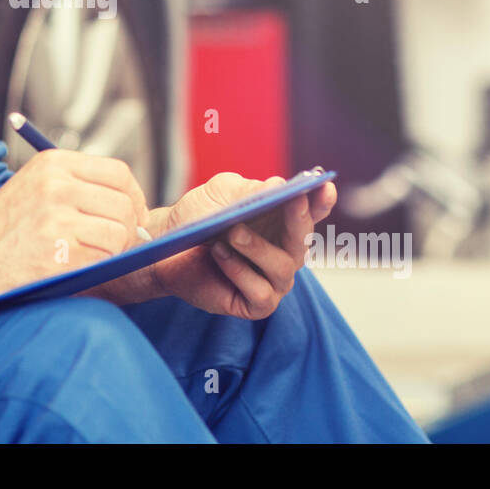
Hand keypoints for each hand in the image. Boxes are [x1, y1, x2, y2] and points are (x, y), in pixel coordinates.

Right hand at [0, 149, 150, 298]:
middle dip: (129, 227)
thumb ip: (76, 185)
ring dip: (114, 250)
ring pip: (118, 232)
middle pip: (123, 204)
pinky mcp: (57, 253)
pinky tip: (78, 267)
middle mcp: (55, 186)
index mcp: (53, 164)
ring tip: (94, 255)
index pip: (118, 172)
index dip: (134, 196)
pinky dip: (99, 266)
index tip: (133, 213)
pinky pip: (102, 258)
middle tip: (119, 243)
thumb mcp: (34, 187)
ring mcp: (56, 219)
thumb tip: (130, 201)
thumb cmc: (1, 229)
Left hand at [140, 171, 336, 318]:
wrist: (166, 248)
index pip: (312, 212)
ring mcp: (274, 280)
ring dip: (257, 247)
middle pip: (304, 239)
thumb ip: (248, 191)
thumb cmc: (198, 218)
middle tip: (293, 199)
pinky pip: (261, 291)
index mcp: (283, 222)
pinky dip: (239, 270)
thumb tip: (278, 186)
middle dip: (300, 219)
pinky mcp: (257, 304)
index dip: (321, 200)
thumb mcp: (220, 194)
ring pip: (284, 267)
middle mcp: (286, 253)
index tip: (323, 184)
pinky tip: (219, 254)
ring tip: (231, 232)